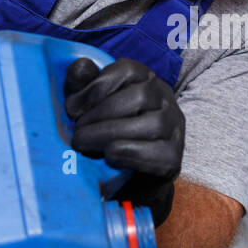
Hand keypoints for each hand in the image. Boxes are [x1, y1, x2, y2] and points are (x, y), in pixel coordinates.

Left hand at [63, 58, 184, 225]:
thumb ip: (83, 86)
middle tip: (77, 133)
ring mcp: (174, 128)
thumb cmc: (104, 134)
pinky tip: (109, 156)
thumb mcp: (89, 107)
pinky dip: (131, 153)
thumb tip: (81, 67)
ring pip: (153, 123)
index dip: (96, 87)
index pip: (128, 70)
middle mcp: (165, 99)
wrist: (125, 180)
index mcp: (145, 79)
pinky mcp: (174, 157)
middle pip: (141, 96)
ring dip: (111, 133)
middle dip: (102, 114)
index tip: (72, 109)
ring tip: (85, 145)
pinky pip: (159, 153)